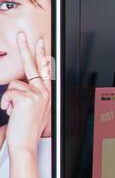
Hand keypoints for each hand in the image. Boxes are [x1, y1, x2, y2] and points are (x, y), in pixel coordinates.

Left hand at [1, 33, 52, 154]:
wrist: (25, 142)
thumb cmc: (27, 128)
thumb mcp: (32, 109)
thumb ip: (29, 94)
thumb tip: (19, 84)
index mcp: (46, 94)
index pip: (44, 70)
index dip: (41, 55)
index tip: (40, 42)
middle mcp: (44, 92)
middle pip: (33, 66)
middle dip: (27, 49)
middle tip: (22, 35)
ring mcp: (37, 94)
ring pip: (13, 84)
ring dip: (7, 98)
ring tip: (12, 110)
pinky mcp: (27, 98)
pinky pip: (8, 92)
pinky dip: (5, 103)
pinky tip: (11, 112)